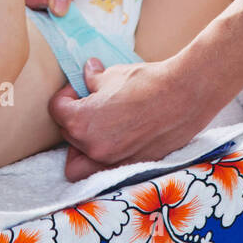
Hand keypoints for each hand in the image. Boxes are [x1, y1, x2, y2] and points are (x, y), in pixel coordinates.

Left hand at [48, 56, 216, 181]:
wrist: (186, 96)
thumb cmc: (148, 83)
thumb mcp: (113, 75)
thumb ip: (92, 79)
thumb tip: (87, 73)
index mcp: (81, 123)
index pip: (56, 110)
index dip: (66, 95)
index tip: (80, 88)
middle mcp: (93, 149)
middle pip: (67, 137)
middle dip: (74, 120)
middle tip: (91, 104)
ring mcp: (113, 162)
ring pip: (80, 165)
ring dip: (82, 150)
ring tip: (98, 130)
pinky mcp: (133, 167)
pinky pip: (106, 170)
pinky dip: (105, 159)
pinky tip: (118, 138)